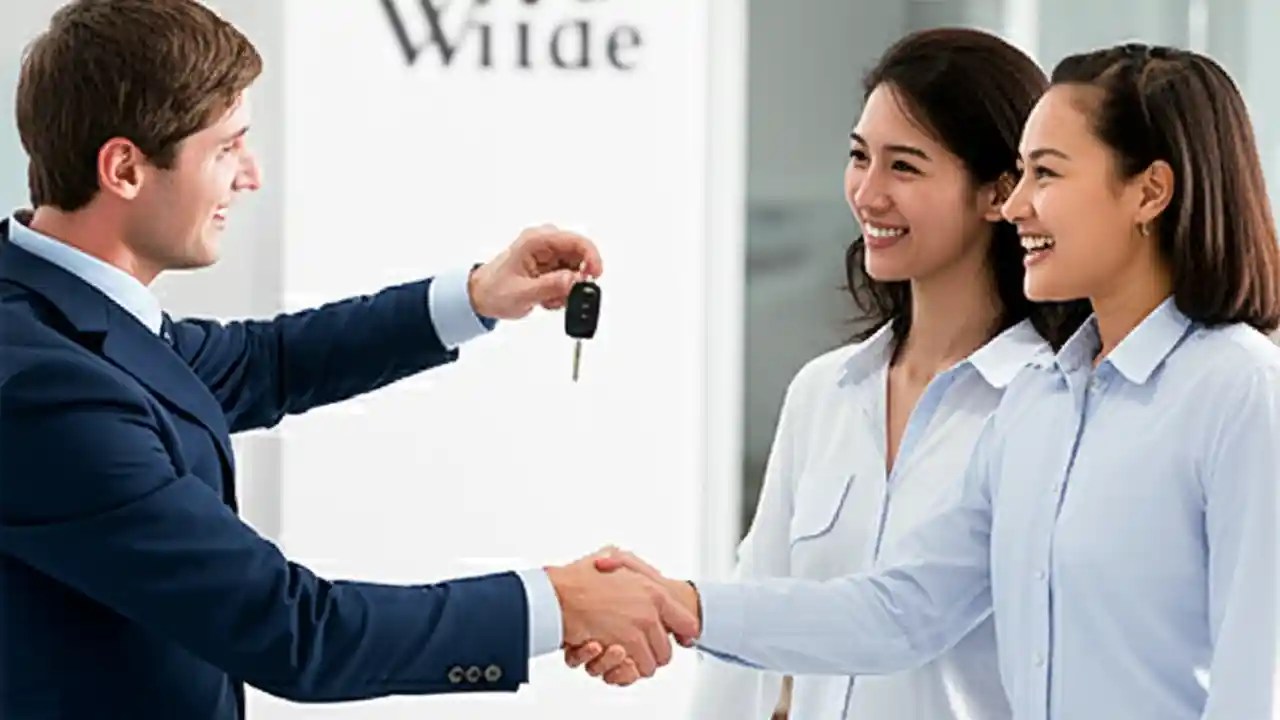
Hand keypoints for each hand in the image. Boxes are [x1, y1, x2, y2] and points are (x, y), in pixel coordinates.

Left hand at [468, 224, 603, 319]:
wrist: (481, 297)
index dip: (591, 257)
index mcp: (535, 241)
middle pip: (579, 255)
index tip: (595, 275)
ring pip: (576, 268)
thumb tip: (573, 280)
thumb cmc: (494, 290)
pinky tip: (547, 298)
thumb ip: (549, 286)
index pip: (575, 240)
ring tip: (549, 299)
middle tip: (566, 294)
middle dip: (577, 278)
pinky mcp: (550, 265)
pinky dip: (563, 290)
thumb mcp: (522, 293)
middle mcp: (544, 243)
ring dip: (568, 287)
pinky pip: (569, 276)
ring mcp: (548, 254)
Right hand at [545, 551, 697, 680]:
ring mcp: (638, 632)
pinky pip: (634, 672)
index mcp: (654, 592)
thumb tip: (652, 575)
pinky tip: (610, 656)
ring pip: (652, 665)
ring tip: (620, 654)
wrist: (555, 596)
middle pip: (667, 650)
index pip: (688, 623)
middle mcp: (650, 612)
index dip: (683, 633)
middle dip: (653, 653)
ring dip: (636, 664)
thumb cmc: (578, 578)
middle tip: (637, 648)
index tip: (680, 638)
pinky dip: (622, 670)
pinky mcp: (623, 648)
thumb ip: (636, 567)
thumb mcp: (615, 558)